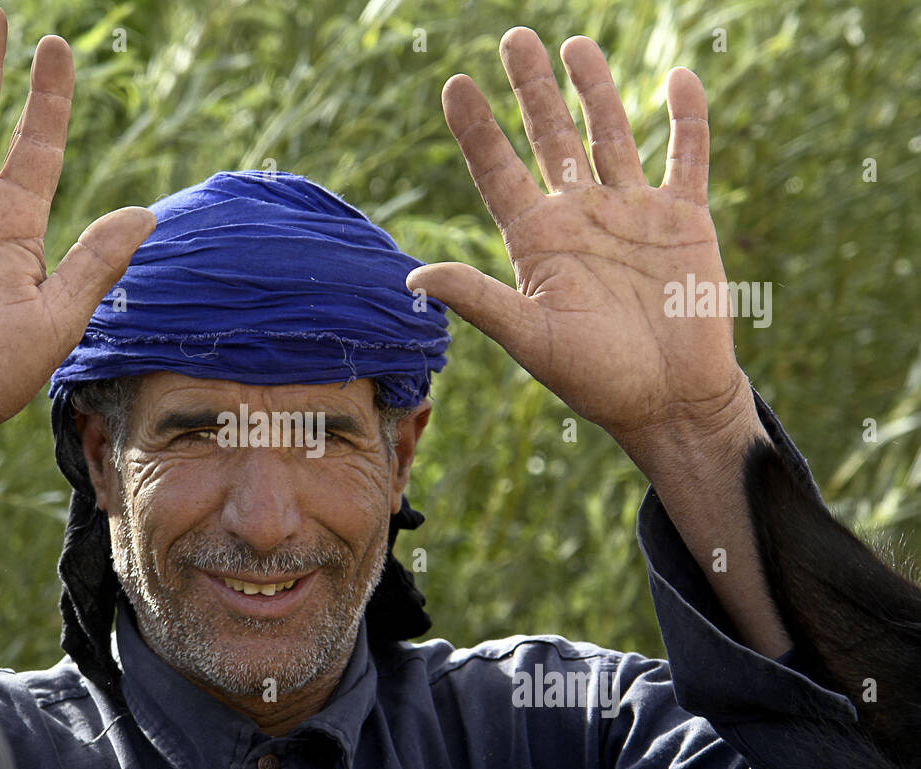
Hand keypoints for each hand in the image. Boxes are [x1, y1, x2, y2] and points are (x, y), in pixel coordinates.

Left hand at [409, 28, 751, 453]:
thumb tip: (412, 279)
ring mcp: (631, 212)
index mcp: (537, 241)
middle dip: (532, 89)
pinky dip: (685, 119)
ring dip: (595, 90)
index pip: (498, 171)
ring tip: (576, 45)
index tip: (455, 84)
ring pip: (611, 134)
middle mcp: (579, 217)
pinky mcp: (684, 219)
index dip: (477, 129)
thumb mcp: (531, 338)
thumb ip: (479, 300)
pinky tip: (677, 80)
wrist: (669, 401)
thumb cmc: (595, 379)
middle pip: (550, 137)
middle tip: (514, 37)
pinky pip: (686, 156)